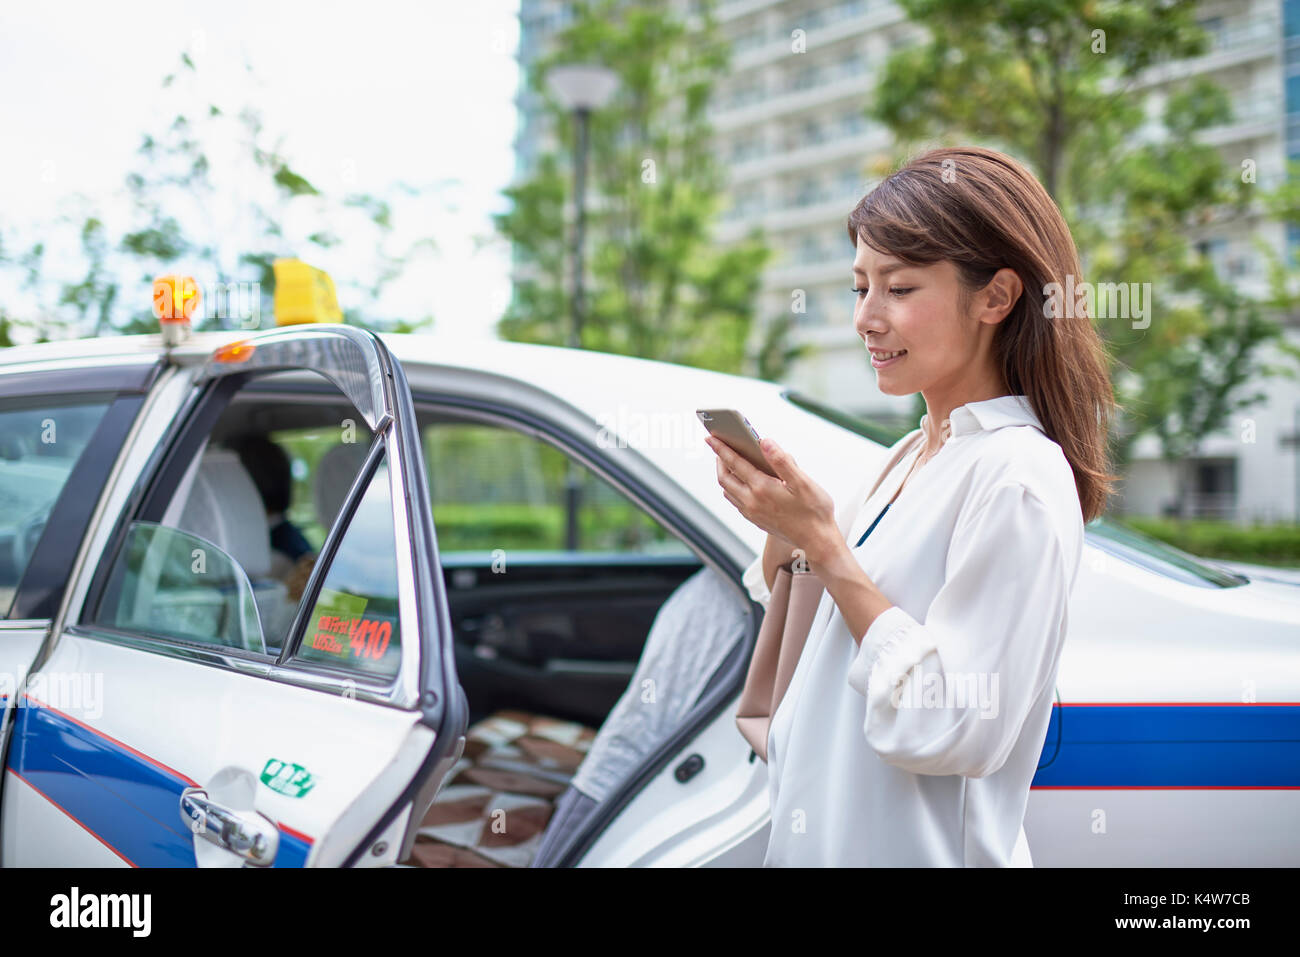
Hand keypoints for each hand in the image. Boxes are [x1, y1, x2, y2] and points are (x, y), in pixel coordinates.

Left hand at [705, 434, 836, 556]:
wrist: (817, 540)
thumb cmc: (814, 510)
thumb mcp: (802, 481)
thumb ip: (781, 460)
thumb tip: (764, 442)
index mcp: (761, 488)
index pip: (735, 463)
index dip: (721, 448)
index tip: (710, 437)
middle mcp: (752, 501)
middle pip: (724, 478)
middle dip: (719, 460)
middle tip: (718, 446)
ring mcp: (752, 512)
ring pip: (728, 490)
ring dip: (724, 475)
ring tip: (728, 462)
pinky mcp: (756, 520)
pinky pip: (736, 501)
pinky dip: (732, 488)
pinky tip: (740, 483)